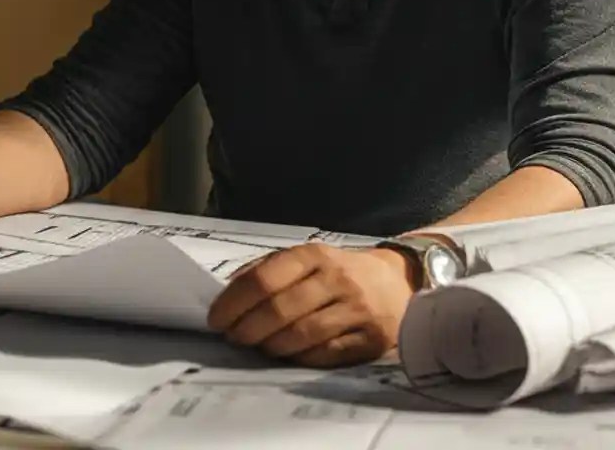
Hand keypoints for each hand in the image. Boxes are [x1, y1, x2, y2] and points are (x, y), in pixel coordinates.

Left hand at [207, 244, 415, 366]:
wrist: (398, 282)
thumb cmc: (337, 274)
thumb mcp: (305, 260)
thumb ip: (266, 271)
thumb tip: (226, 295)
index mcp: (313, 255)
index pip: (263, 279)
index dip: (233, 303)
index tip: (216, 319)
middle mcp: (336, 278)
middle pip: (279, 309)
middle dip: (248, 329)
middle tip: (234, 338)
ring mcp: (356, 309)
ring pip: (302, 334)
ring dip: (271, 346)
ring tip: (259, 348)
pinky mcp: (371, 338)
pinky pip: (327, 354)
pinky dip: (301, 358)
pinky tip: (289, 356)